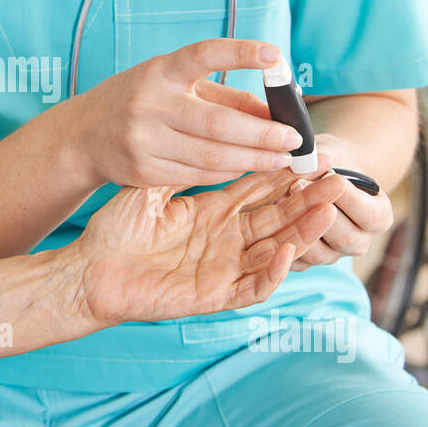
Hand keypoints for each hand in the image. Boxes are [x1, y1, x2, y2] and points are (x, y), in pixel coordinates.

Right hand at [66, 38, 306, 189]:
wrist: (83, 136)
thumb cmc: (139, 101)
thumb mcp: (173, 85)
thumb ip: (222, 96)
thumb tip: (274, 110)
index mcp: (160, 71)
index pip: (203, 55)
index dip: (239, 53)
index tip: (275, 55)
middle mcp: (149, 103)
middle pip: (217, 122)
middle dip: (262, 133)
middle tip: (294, 139)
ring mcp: (143, 140)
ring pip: (211, 157)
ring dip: (253, 159)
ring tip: (281, 159)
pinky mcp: (143, 171)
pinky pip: (196, 176)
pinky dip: (228, 174)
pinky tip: (248, 169)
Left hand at [74, 152, 348, 325]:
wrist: (89, 271)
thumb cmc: (115, 231)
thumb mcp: (151, 190)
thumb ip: (183, 167)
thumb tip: (208, 129)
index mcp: (213, 213)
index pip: (260, 191)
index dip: (286, 174)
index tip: (311, 153)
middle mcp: (225, 241)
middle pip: (279, 218)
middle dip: (309, 199)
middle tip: (338, 177)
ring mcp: (223, 269)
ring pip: (277, 251)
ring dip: (304, 232)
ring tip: (329, 208)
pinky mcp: (214, 296)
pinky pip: (253, 287)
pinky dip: (274, 271)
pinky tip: (291, 251)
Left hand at [286, 132, 393, 270]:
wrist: (321, 178)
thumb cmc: (333, 162)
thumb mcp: (333, 153)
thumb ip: (325, 159)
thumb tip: (308, 160)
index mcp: (379, 218)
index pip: (369, 214)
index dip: (348, 198)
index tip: (329, 176)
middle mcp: (360, 242)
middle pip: (345, 238)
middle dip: (319, 211)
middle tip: (296, 186)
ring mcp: (333, 255)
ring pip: (318, 253)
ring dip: (297, 228)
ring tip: (278, 199)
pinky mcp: (308, 262)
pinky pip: (295, 261)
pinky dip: (281, 243)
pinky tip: (267, 221)